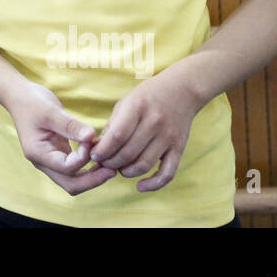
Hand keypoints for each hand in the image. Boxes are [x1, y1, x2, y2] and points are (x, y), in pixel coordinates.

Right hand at [3, 79, 117, 195]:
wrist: (19, 96)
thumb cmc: (32, 102)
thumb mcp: (51, 111)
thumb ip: (71, 126)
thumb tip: (92, 136)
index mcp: (38, 154)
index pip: (67, 167)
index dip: (84, 156)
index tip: (91, 139)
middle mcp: (43, 162)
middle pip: (71, 184)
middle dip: (93, 180)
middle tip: (112, 170)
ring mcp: (49, 160)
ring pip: (73, 180)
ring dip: (92, 177)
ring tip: (110, 166)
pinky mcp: (57, 154)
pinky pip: (74, 169)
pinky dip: (87, 167)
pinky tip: (100, 157)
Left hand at [89, 72, 201, 191]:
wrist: (182, 90)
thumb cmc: (147, 97)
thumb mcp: (125, 103)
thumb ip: (112, 126)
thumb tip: (96, 150)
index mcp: (137, 108)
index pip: (116, 136)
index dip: (102, 150)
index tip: (94, 155)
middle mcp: (154, 123)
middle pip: (128, 153)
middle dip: (110, 163)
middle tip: (104, 163)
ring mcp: (168, 137)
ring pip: (143, 165)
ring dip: (126, 172)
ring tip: (118, 168)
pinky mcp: (179, 148)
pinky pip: (167, 173)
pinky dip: (153, 184)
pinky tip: (139, 186)